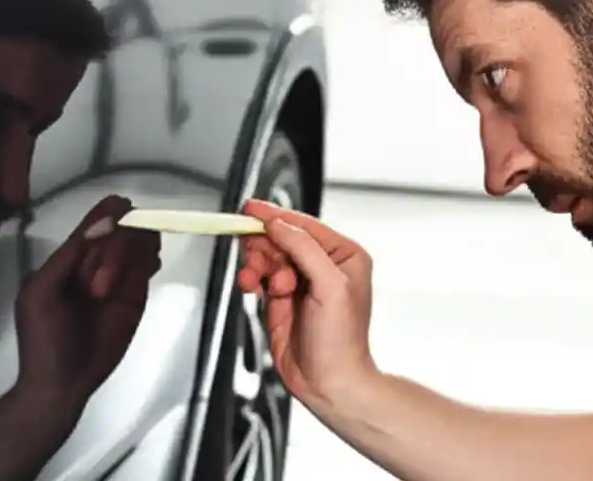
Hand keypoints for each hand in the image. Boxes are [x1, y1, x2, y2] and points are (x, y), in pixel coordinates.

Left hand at [14, 195, 161, 407]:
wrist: (62, 382)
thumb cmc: (43, 338)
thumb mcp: (41, 292)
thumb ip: (68, 256)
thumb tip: (103, 221)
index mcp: (71, 257)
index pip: (96, 222)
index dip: (109, 214)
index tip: (121, 212)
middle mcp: (97, 261)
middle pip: (122, 228)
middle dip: (115, 249)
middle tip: (98, 289)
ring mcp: (119, 277)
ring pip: (140, 242)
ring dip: (129, 256)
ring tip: (106, 293)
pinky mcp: (136, 295)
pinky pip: (149, 265)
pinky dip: (148, 261)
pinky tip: (137, 278)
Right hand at [237, 199, 377, 411]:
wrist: (329, 383)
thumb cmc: (341, 341)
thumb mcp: (329, 286)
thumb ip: (303, 249)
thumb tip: (277, 223)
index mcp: (343, 255)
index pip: (304, 225)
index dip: (275, 216)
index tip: (250, 209)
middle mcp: (322, 265)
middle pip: (280, 238)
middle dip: (263, 245)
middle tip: (253, 255)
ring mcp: (299, 282)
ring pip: (265, 256)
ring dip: (255, 263)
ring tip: (253, 279)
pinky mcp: (279, 299)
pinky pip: (258, 276)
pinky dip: (249, 277)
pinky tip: (249, 285)